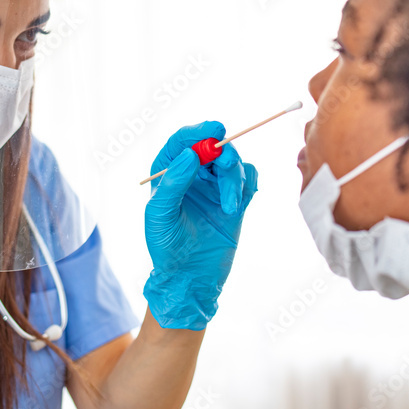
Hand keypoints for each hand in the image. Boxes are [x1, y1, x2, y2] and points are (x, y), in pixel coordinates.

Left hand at [143, 121, 258, 329]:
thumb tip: (190, 154)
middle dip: (223, 152)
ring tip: (228, 207)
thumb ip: (174, 182)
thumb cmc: (166, 246)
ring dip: (233, 179)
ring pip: (233, 163)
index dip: (199, 131)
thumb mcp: (161, 214)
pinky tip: (237, 204)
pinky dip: (247, 184)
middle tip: (225, 165)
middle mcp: (193, 174)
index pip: (184, 140)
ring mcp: (215, 186)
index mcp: (170, 171)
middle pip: (213, 147)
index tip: (215, 130)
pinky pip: (248, 179)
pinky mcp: (235, 200)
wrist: (189, 277)